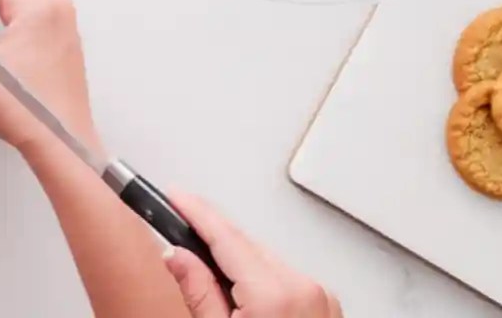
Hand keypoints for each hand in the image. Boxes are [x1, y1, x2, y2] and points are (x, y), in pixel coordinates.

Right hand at [163, 192, 342, 317]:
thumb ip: (198, 292)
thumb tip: (179, 258)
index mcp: (276, 296)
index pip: (226, 237)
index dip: (196, 212)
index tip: (175, 196)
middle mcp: (306, 290)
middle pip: (246, 246)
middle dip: (212, 240)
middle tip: (178, 239)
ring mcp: (322, 300)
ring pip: (265, 262)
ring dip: (235, 264)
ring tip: (211, 292)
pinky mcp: (326, 309)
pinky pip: (284, 280)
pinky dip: (258, 281)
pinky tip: (240, 298)